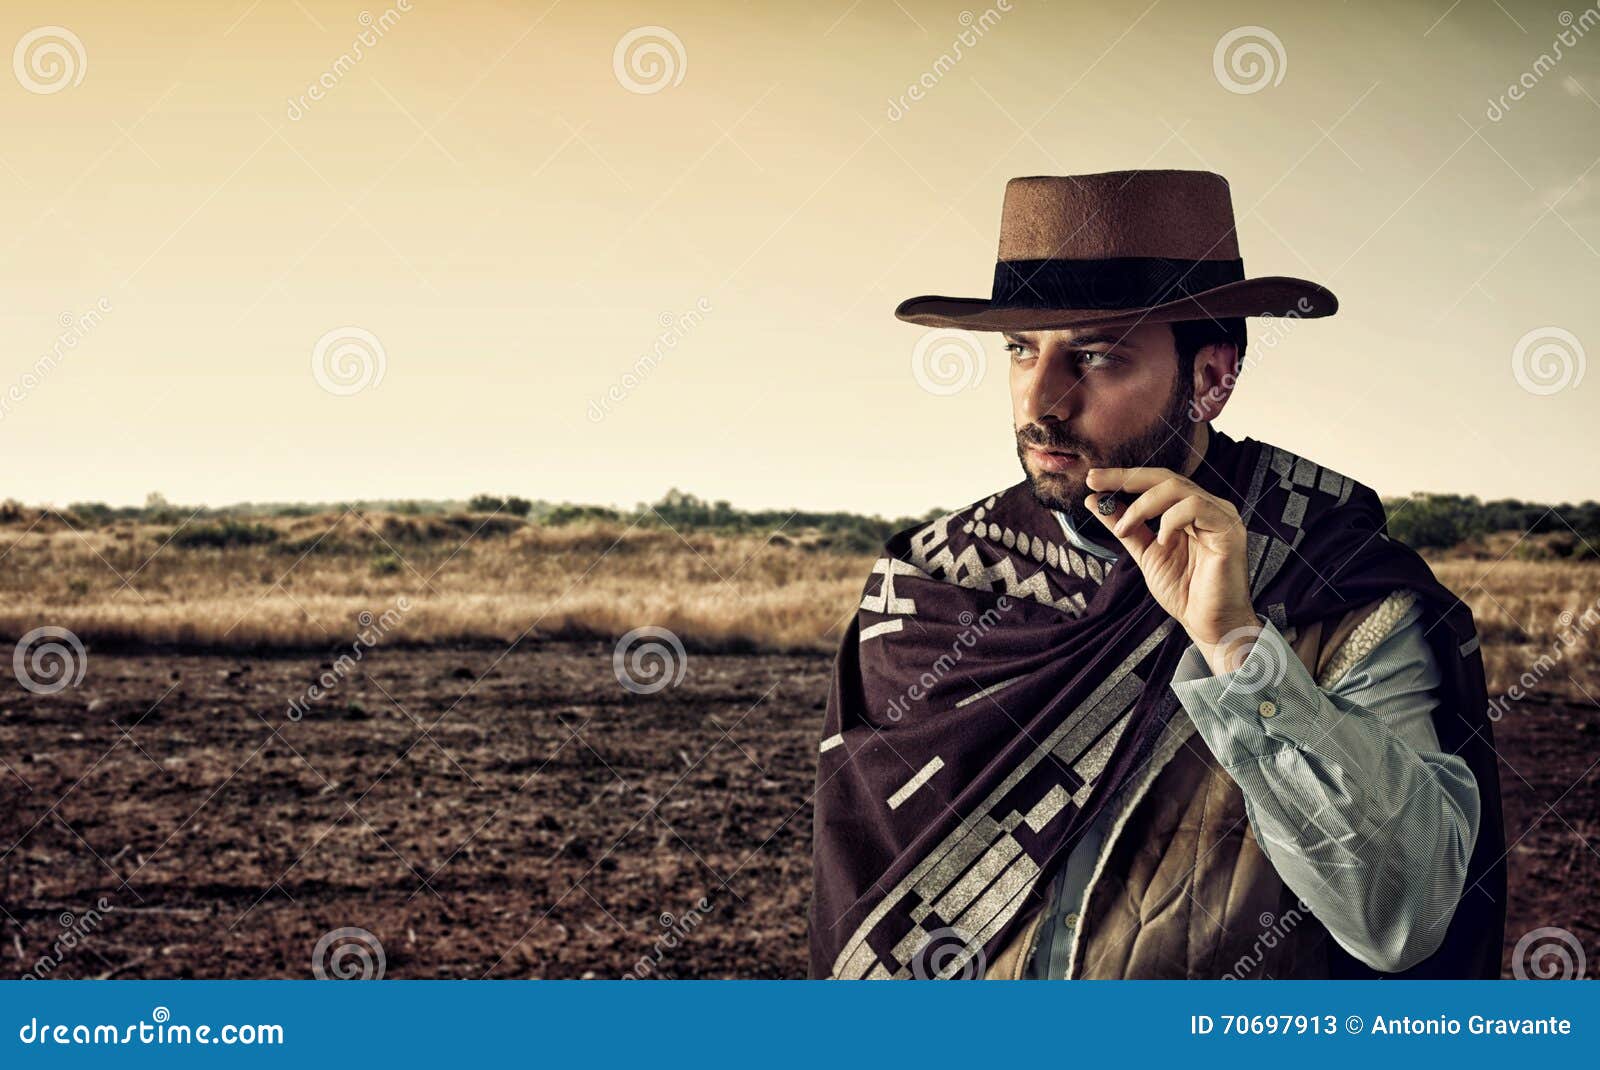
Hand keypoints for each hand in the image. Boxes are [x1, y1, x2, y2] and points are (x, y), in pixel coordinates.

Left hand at [1085, 467, 1259, 673]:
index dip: (1124, 477)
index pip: (1155, 483)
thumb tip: (1095, 502)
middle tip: (1094, 482)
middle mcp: (1207, 507)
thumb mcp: (1145, 553)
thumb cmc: (1184, 591)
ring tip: (1124, 528)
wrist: (1208, 624)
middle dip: (1126, 478)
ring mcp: (1220, 516)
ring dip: (1142, 505)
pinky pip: (1196, 507)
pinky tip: (1162, 541)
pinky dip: (1171, 520)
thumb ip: (1126, 527)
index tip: (1092, 480)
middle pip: (1165, 477)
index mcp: (1189, 511)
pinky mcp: (1229, 530)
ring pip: (1178, 488)